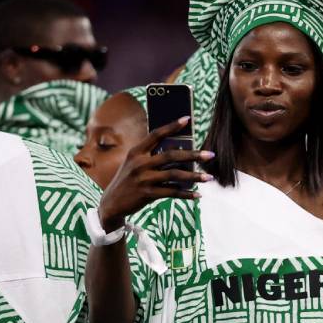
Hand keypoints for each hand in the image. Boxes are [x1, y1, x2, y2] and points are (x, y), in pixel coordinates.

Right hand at [97, 117, 213, 230]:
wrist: (111, 203)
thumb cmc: (128, 180)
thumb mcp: (134, 164)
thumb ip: (151, 156)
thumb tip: (179, 153)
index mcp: (136, 151)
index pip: (156, 134)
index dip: (172, 126)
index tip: (187, 119)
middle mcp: (140, 163)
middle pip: (171, 155)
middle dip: (193, 155)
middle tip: (210, 155)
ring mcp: (144, 178)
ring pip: (175, 175)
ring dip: (194, 176)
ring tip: (209, 177)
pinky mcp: (147, 194)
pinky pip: (172, 192)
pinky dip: (186, 194)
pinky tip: (197, 194)